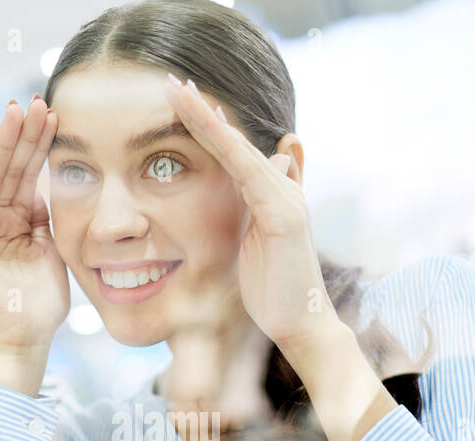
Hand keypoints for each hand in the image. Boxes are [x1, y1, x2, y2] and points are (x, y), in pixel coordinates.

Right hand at [0, 95, 68, 395]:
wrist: (23, 338)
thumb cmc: (41, 304)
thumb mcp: (53, 250)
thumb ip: (48, 217)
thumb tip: (51, 182)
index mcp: (17, 224)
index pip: (28, 176)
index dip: (40, 147)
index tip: (56, 117)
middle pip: (9, 169)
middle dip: (23, 135)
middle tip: (38, 101)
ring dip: (4, 140)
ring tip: (18, 108)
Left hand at [163, 74, 333, 353]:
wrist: (301, 323)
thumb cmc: (274, 292)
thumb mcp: (251, 250)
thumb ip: (248, 218)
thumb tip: (242, 204)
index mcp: (269, 196)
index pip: (233, 154)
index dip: (207, 127)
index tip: (180, 101)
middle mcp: (282, 190)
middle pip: (235, 143)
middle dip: (203, 111)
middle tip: (172, 82)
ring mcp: (287, 200)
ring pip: (241, 151)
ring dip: (209, 120)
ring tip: (181, 93)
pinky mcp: (285, 217)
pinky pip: (252, 175)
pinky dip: (231, 149)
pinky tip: (211, 126)